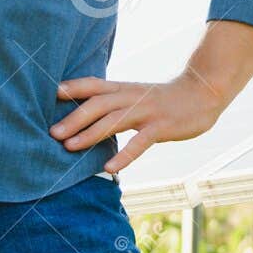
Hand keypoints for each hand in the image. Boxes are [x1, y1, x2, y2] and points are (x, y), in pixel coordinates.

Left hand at [50, 73, 227, 175]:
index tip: (51, 94)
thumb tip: (87, 115)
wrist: (201, 94)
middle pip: (98, 104)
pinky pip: (139, 143)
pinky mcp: (161, 127)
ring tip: (69, 147)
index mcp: (124, 89)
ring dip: (90, 134)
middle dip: (74, 118)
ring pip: (114, 121)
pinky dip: (124, 155)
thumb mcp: (137, 95)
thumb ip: (114, 102)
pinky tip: (109, 167)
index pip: (93, 85)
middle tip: (52, 133)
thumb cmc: (164, 99)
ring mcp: (146, 112)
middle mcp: (131, 97)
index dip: (73, 88)